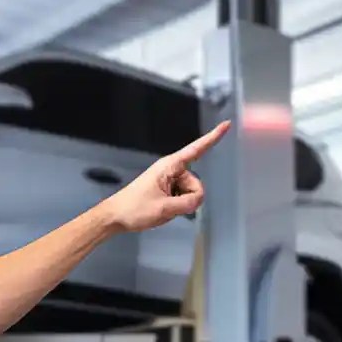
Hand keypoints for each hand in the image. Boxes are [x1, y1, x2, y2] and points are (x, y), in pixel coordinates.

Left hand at [102, 120, 230, 232]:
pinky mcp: (166, 190)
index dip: (213, 137)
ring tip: (161, 208)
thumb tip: (199, 200)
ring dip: (180, 205)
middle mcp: (171, 169)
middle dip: (189, 199)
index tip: (227, 124)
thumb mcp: (164, 208)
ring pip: (190, 194)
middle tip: (168, 207)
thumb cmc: (134, 209)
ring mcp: (169, 180)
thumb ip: (187, 204)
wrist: (115, 217)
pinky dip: (177, 206)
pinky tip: (162, 210)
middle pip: (196, 184)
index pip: (197, 149)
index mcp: (170, 166)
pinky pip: (182, 199)